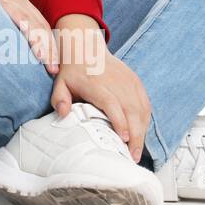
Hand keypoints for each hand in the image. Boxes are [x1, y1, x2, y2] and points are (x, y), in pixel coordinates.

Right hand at [0, 0, 56, 72]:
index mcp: (16, 1)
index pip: (38, 25)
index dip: (46, 45)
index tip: (50, 67)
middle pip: (40, 25)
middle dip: (49, 49)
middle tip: (53, 71)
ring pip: (31, 21)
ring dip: (40, 42)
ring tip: (46, 62)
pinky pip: (14, 10)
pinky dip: (24, 24)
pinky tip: (29, 38)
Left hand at [50, 22, 151, 163]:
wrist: (86, 47)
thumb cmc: (72, 71)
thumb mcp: (60, 83)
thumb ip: (59, 99)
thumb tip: (63, 113)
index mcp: (96, 83)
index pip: (112, 103)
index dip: (120, 121)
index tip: (124, 138)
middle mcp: (116, 82)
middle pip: (131, 110)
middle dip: (135, 135)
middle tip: (133, 157)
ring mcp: (128, 81)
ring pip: (141, 109)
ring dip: (142, 131)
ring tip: (137, 151)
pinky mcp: (136, 82)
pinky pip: (145, 103)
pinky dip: (145, 120)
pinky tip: (141, 134)